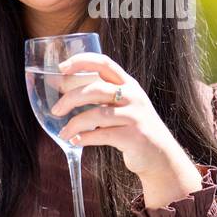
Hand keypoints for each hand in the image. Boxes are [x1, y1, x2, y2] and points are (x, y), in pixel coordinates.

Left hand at [49, 52, 205, 206]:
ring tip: (64, 133)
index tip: (60, 68)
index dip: (81, 61)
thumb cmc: (134, 127)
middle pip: (95, 88)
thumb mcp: (124, 104)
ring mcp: (135, 116)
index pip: (104, 62)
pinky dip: (85, 138)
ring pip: (97, 114)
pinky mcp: (134, 137)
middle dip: (70, 98)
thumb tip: (63, 88)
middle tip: (56, 110)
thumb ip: (102, 94)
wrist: (160, 155)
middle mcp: (133, 96)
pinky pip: (102, 135)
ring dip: (74, 124)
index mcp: (129, 83)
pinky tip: (77, 141)